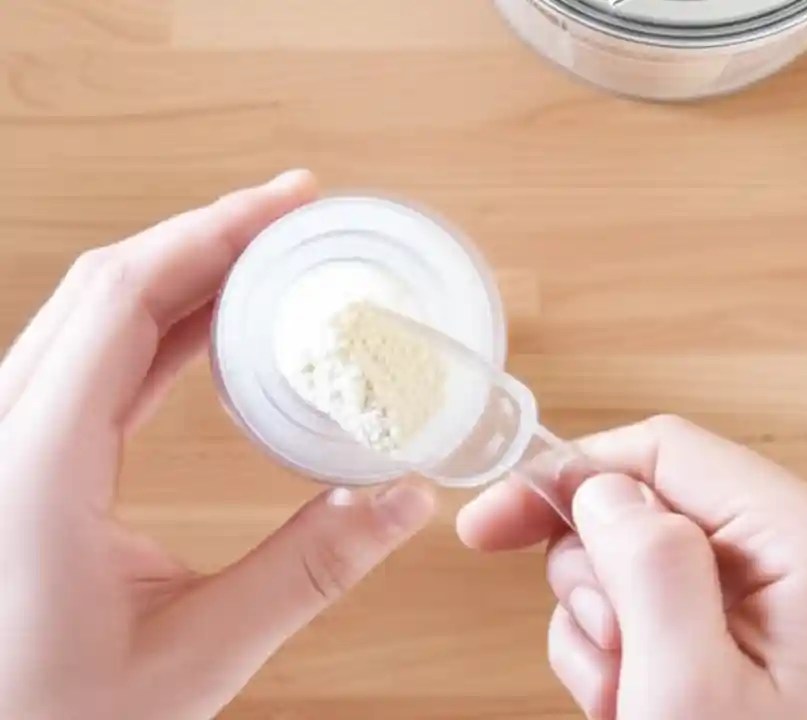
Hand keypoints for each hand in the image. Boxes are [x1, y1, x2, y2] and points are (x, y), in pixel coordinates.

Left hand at [0, 171, 435, 719]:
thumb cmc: (53, 719)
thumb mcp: (197, 655)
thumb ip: (307, 570)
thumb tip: (404, 499)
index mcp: (35, 464)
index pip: (122, 301)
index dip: (210, 234)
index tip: (286, 203)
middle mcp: (7, 433)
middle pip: (106, 288)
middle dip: (208, 235)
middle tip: (299, 213)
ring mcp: (7, 441)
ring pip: (91, 315)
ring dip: (183, 272)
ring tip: (270, 254)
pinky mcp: (20, 459)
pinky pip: (88, 359)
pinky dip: (158, 324)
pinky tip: (213, 325)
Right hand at [458, 416, 806, 719]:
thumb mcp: (686, 692)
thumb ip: (648, 566)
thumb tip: (605, 486)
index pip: (672, 452)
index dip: (572, 478)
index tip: (489, 524)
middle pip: (663, 506)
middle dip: (604, 581)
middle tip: (610, 659)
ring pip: (661, 562)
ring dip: (617, 631)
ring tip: (632, 703)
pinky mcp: (789, 637)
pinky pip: (684, 609)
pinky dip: (643, 656)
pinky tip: (646, 710)